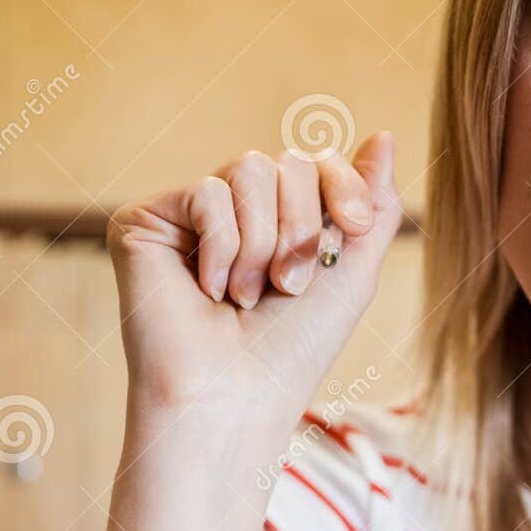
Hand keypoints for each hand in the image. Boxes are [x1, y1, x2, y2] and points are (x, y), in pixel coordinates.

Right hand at [105, 131, 401, 430]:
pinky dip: (221, 247)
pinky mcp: (146, 220)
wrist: (234, 397)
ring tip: (246, 298)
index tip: (353, 230)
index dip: (342, 186)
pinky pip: (205, 192)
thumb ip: (372, 207)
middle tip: (287, 288)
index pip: (317, 163)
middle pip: (287, 162)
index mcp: (279, 222)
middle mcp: (234, 212)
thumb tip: (384, 134)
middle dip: (301, 227)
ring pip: (248, 169)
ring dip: (263, 242)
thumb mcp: (352, 275)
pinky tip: (208, 291)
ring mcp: (188, 214)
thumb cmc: (292, 352)